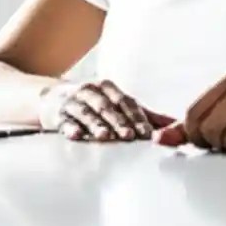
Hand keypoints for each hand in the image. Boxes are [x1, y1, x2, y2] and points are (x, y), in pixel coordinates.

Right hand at [38, 80, 170, 141]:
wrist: (51, 98)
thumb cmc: (93, 104)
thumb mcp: (117, 104)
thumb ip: (145, 115)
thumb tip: (175, 124)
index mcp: (109, 88)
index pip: (126, 102)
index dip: (137, 117)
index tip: (147, 133)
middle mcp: (91, 91)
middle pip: (107, 106)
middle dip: (118, 121)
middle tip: (128, 136)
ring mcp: (73, 102)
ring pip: (86, 113)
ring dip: (96, 124)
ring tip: (105, 137)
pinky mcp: (57, 114)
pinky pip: (64, 121)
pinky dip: (70, 128)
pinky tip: (76, 136)